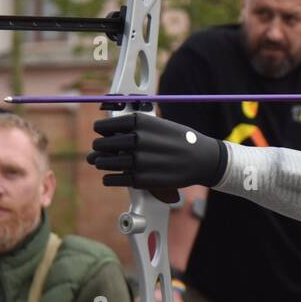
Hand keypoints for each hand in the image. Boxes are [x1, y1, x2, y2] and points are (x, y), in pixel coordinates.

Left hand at [89, 113, 226, 202]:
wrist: (201, 159)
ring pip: (103, 163)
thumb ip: (134, 129)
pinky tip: (111, 177)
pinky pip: (111, 179)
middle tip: (100, 151)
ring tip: (103, 163)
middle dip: (99, 148)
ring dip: (101, 163)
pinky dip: (109, 179)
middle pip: (101, 145)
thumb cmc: (179, 140)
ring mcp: (138, 160)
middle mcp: (137, 139)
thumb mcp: (158, 125)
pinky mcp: (140, 179)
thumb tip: (106, 136)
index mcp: (140, 122)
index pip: (104, 127)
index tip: (102, 134)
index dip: (101, 131)